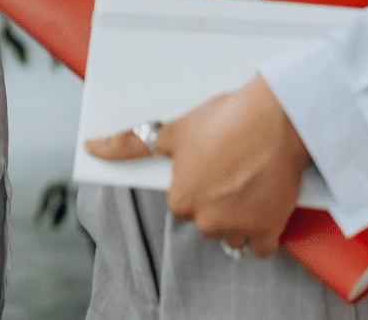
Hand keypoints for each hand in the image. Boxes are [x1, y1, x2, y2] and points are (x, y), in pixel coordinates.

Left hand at [84, 74, 310, 256]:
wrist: (275, 119)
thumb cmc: (224, 120)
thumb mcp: (171, 131)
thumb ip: (130, 146)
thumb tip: (92, 147)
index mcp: (180, 198)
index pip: (180, 203)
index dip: (195, 184)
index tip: (209, 168)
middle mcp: (205, 219)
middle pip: (206, 221)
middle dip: (216, 203)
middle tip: (231, 173)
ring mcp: (238, 227)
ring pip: (233, 235)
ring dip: (239, 218)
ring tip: (249, 185)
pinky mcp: (268, 230)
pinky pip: (260, 247)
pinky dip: (262, 232)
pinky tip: (263, 207)